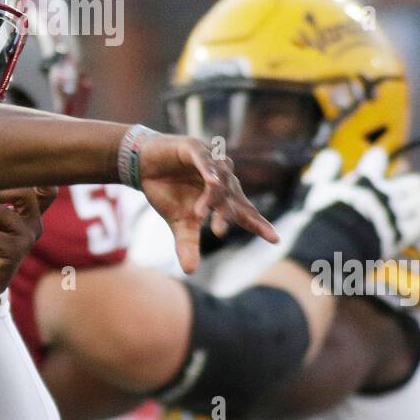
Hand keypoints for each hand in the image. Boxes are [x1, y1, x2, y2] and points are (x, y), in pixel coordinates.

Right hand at [136, 135, 277, 274]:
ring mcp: (211, 161)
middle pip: (232, 198)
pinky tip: (212, 180)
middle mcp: (222, 177)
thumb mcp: (178, 221)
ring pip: (219, 180)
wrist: (143, 165)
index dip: (259, 224)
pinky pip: (204, 159)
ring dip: (212, 196)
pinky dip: (208, 169)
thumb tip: (190, 271)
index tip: (275, 239)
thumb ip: (188, 243)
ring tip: (200, 214)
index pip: (244, 212)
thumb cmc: (168, 191)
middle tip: (219, 232)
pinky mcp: (194, 147)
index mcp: (223, 196)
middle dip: (228, 215)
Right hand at [298, 147, 419, 258]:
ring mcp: (394, 214)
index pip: (375, 160)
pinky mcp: (402, 235)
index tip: (379, 158)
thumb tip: (331, 155)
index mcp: (362, 181)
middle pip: (406, 182)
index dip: (377, 158)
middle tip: (419, 183)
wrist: (332, 248)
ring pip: (419, 200)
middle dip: (413, 182)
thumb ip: (324, 170)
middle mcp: (383, 194)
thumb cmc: (319, 220)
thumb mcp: (314, 190)